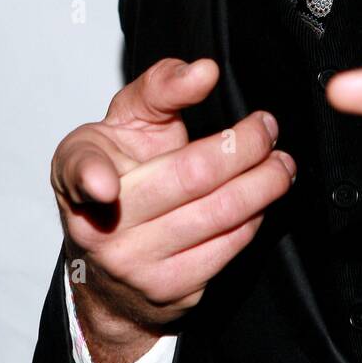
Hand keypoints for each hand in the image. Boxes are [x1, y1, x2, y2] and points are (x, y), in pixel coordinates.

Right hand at [52, 57, 295, 336]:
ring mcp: (133, 262)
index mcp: (80, 168)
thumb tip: (203, 71)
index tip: (105, 186)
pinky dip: (254, 218)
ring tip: (281, 163)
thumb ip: (161, 88)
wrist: (107, 268)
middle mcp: (99, 222)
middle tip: (267, 128)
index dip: (90, 177)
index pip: (81, 167)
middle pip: (189, 178)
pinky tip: (260, 199)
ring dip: (263, 184)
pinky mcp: (167, 291)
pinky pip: (227, 249)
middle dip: (243, 148)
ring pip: (218, 215)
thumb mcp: (126, 122)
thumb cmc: (120, 173)